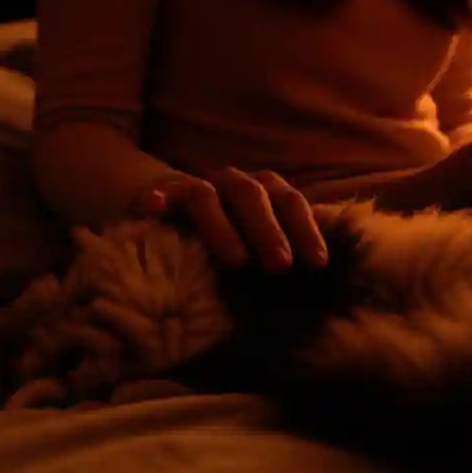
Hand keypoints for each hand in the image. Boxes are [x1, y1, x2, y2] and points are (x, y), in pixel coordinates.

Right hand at [129, 168, 327, 272]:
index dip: (306, 229)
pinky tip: (154, 208)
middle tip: (281, 266)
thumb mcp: (256, 242)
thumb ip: (280, 254)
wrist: (171, 205)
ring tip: (235, 261)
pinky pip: (155, 194)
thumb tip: (317, 288)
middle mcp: (230, 184)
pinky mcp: (158, 195)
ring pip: (205, 196)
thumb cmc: (227, 232)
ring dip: (221, 227)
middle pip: (252, 195)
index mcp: (262, 191)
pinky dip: (156, 201)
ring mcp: (192, 186)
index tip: (317, 263)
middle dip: (268, 230)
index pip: (289, 202)